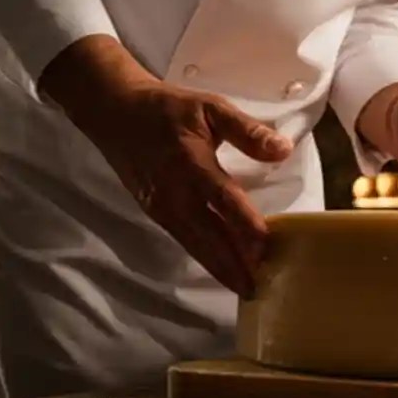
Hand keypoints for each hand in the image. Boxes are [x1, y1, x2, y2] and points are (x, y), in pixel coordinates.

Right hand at [40, 36, 292, 297]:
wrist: (115, 112)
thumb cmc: (168, 109)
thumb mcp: (211, 107)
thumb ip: (247, 131)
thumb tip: (283, 149)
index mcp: (192, 164)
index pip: (225, 199)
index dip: (245, 224)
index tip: (268, 246)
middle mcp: (176, 193)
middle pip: (211, 235)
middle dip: (236, 263)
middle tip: (262, 287)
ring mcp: (163, 207)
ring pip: (197, 245)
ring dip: (222, 269)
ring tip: (247, 289)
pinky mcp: (156, 214)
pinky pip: (186, 242)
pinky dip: (206, 259)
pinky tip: (224, 271)